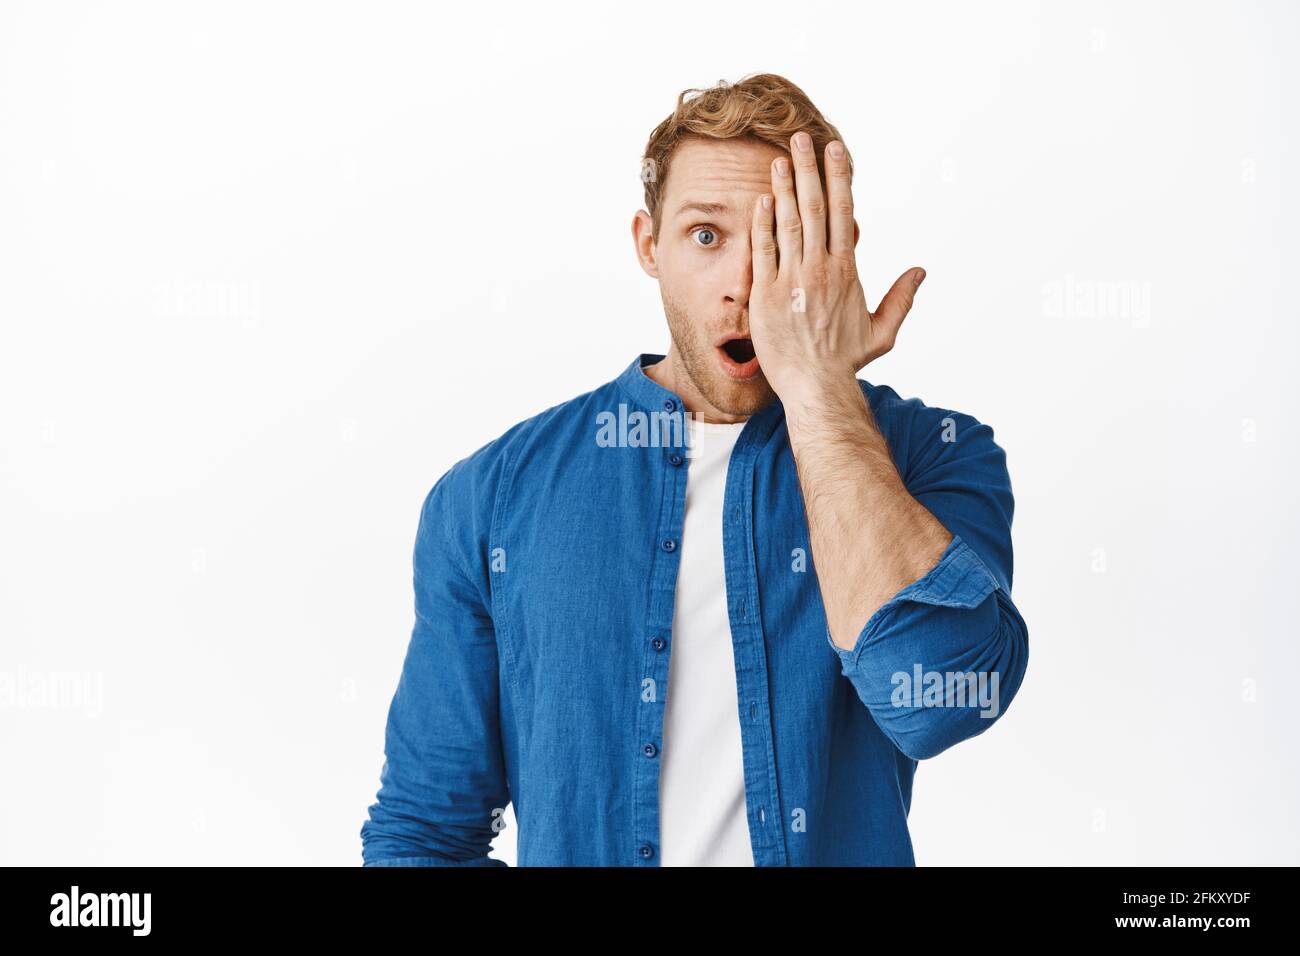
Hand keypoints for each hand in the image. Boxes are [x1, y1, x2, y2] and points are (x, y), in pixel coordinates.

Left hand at [748, 131, 925, 406]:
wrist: (815, 386)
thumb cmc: (845, 362)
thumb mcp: (881, 331)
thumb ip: (900, 298)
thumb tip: (920, 272)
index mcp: (846, 271)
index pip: (843, 213)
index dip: (838, 178)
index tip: (835, 150)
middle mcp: (820, 269)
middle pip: (815, 208)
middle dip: (809, 169)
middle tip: (802, 137)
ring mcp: (793, 280)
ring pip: (788, 223)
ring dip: (784, 188)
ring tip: (780, 158)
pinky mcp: (767, 294)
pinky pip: (764, 251)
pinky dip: (762, 224)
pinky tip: (760, 199)